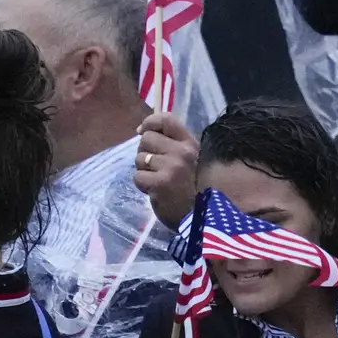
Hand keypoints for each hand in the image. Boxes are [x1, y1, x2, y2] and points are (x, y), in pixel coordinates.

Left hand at [133, 111, 200, 228]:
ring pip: (140, 158)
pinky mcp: (160, 183)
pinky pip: (138, 176)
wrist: (200, 217)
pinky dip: (142, 185)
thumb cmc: (194, 188)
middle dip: (145, 152)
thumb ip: (174, 145)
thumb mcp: (191, 160)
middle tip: (155, 166)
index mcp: (191, 143)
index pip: (166, 119)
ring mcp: (172, 167)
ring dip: (143, 170)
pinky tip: (155, 191)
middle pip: (147, 138)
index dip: (149, 122)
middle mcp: (182, 151)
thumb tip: (143, 131)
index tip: (142, 131)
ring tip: (157, 180)